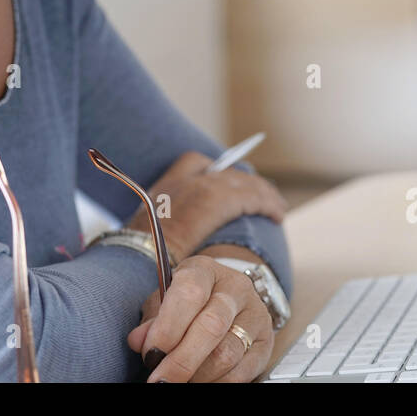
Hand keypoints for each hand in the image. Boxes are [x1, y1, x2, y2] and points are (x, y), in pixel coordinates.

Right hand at [122, 150, 287, 257]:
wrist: (139, 254)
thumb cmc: (141, 252)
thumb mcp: (147, 230)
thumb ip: (164, 223)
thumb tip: (174, 236)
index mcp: (169, 183)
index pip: (197, 162)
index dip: (217, 171)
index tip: (230, 183)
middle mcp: (188, 179)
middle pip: (228, 172)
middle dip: (249, 184)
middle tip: (265, 196)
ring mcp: (203, 186)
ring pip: (245, 183)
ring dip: (265, 195)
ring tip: (277, 208)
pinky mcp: (219, 200)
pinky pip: (253, 197)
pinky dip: (268, 204)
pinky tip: (277, 215)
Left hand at [126, 255, 273, 381]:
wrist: (226, 296)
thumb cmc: (188, 300)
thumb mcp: (165, 300)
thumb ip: (152, 320)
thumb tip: (138, 341)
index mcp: (204, 270)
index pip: (189, 293)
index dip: (168, 327)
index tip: (151, 353)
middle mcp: (235, 288)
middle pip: (211, 326)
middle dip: (181, 360)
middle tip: (161, 379)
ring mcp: (255, 315)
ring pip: (226, 354)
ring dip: (197, 375)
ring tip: (178, 380)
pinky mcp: (265, 343)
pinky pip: (241, 373)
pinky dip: (216, 383)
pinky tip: (199, 380)